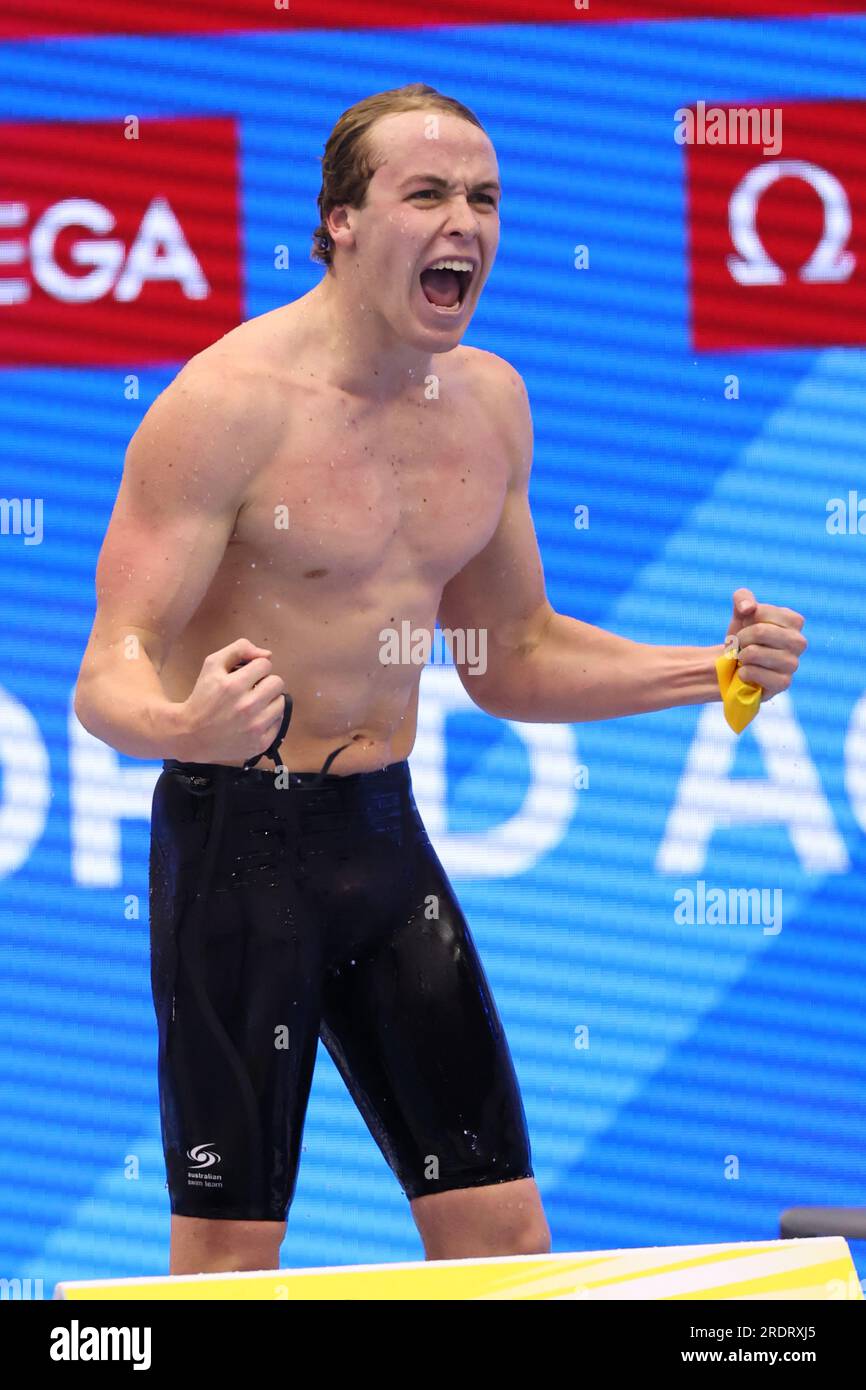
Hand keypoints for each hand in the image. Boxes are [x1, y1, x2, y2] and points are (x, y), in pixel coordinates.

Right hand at [176, 637, 285, 761]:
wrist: (192, 736)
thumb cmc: (202, 697)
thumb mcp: (211, 665)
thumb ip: (238, 649)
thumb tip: (267, 655)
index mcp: (234, 685)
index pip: (265, 664)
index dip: (255, 668)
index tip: (246, 676)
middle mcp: (247, 706)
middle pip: (277, 682)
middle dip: (265, 683)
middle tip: (251, 691)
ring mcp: (255, 727)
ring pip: (281, 702)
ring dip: (269, 701)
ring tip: (252, 706)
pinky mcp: (260, 744)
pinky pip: (279, 723)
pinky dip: (269, 720)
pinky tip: (253, 720)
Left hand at [725, 588, 806, 698]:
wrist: (734, 666)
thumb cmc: (742, 637)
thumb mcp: (741, 612)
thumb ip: (743, 598)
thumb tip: (748, 607)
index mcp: (794, 621)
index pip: (760, 612)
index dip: (745, 620)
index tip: (746, 627)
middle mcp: (799, 642)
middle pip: (760, 632)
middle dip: (742, 638)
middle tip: (742, 645)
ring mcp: (793, 664)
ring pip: (755, 653)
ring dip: (742, 655)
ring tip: (744, 658)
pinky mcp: (784, 683)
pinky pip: (756, 674)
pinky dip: (744, 673)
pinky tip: (746, 673)